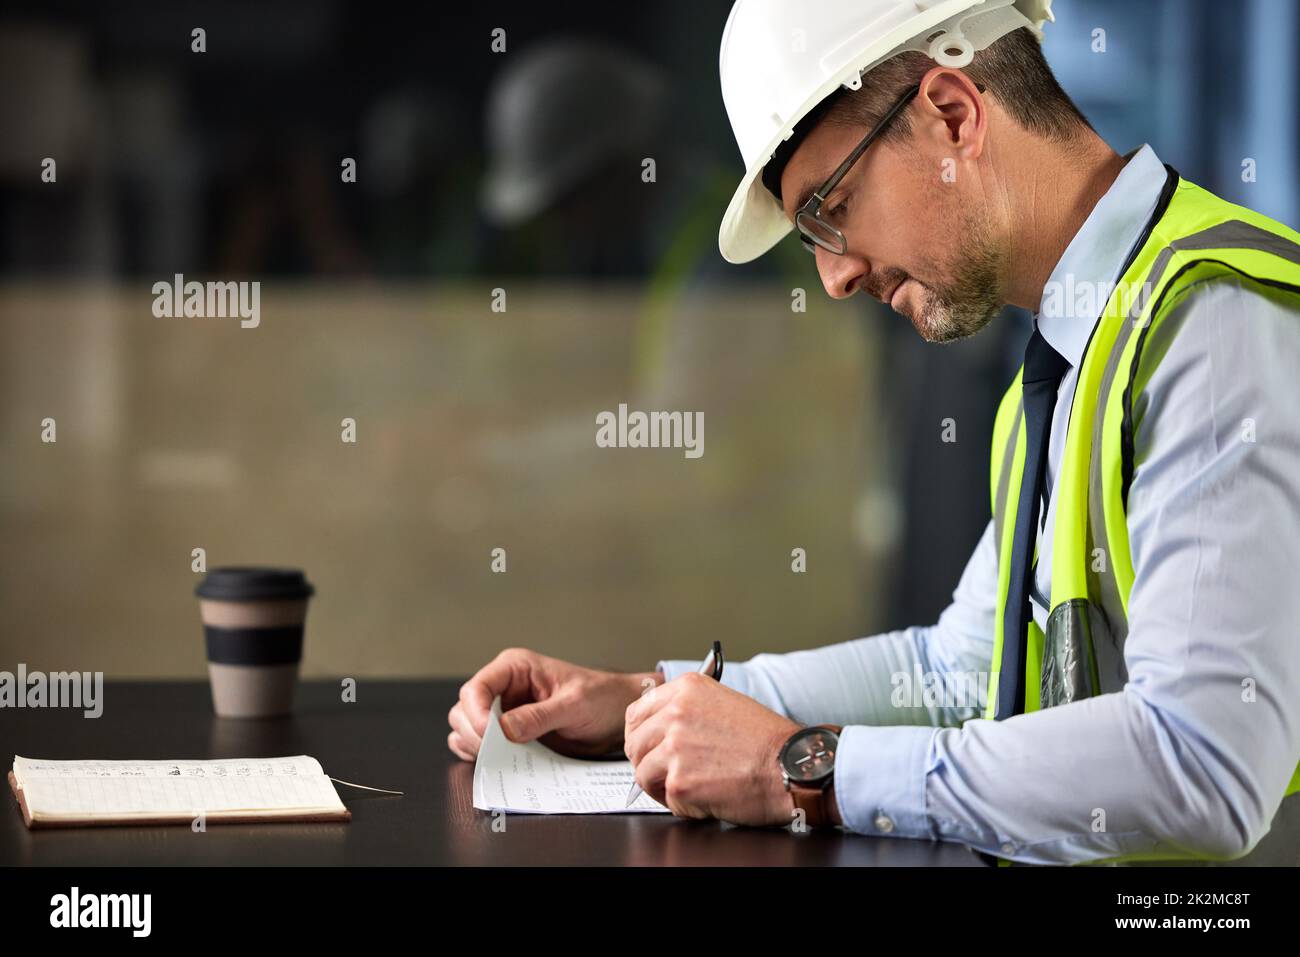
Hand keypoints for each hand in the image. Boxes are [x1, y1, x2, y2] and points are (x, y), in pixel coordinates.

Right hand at [448, 647, 662, 760]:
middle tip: (495, 753)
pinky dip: (482, 757)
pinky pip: (479, 746)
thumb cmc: (600, 699)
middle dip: (474, 733)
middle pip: (463, 710)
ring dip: (476, 747)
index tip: (487, 736)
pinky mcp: (507, 734)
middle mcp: (503, 688)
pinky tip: (500, 763)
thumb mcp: (574, 705)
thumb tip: (505, 729)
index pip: (476, 688)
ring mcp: (503, 711)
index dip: (474, 713)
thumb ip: (539, 716)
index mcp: (515, 668)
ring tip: (500, 759)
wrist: (617, 716)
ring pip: (465, 729)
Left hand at [623, 671, 802, 826]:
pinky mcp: (680, 782)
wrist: (791, 767)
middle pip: (634, 744)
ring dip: (663, 786)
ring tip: (692, 787)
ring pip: (643, 774)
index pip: (636, 712)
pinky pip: (666, 799)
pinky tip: (707, 797)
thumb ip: (687, 710)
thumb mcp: (724, 703)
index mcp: (686, 689)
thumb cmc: (766, 740)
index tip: (647, 746)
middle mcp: (675, 713)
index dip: (639, 734)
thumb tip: (658, 729)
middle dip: (648, 763)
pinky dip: (684, 805)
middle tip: (669, 773)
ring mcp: (675, 748)